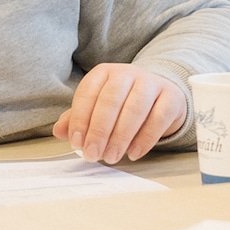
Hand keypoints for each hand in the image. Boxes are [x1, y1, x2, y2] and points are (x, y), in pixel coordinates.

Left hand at [55, 63, 187, 162]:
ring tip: (111, 157)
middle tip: (93, 154)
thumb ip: (78, 118)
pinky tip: (133, 153)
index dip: (80, 118)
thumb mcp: (98, 107)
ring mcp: (151, 83)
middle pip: (111, 100)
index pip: (88, 92)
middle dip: (99, 130)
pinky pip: (158, 118)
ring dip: (121, 136)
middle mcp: (127, 73)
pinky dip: (145, 139)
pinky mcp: (171, 97)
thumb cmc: (123, 103)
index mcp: (105, 73)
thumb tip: (59, 131)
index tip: (76, 142)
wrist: (161, 95)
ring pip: (135, 108)